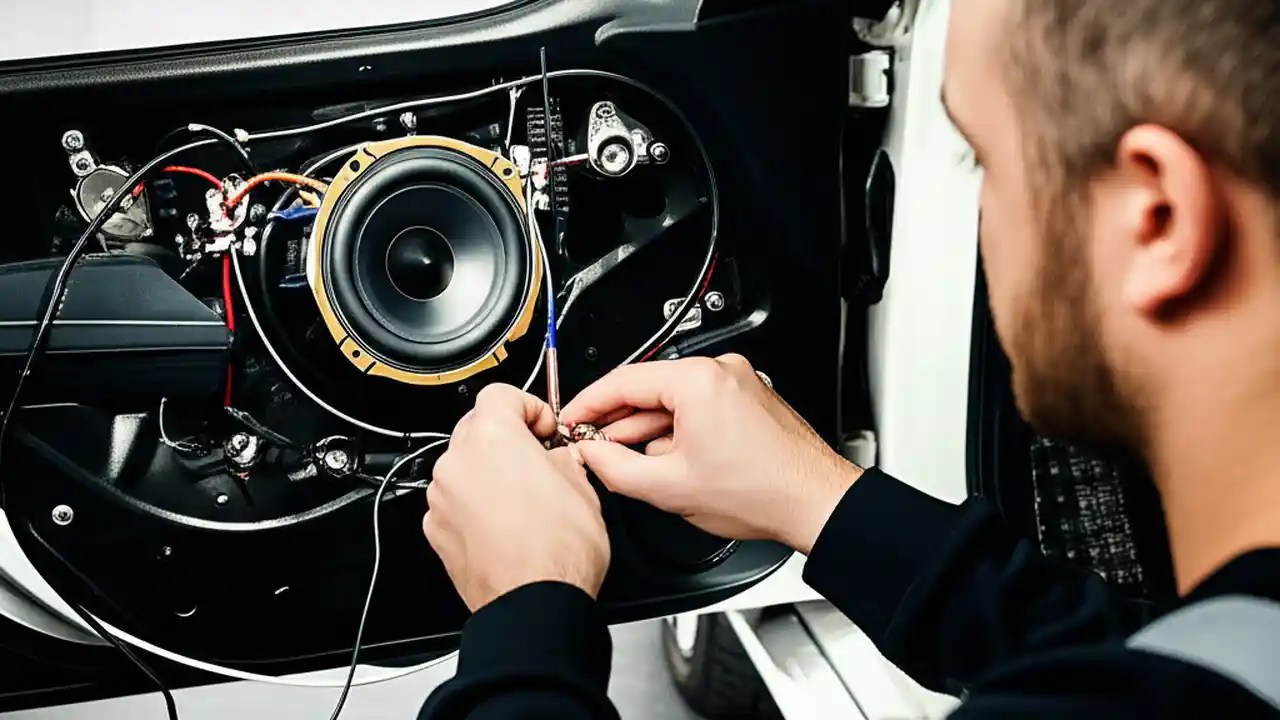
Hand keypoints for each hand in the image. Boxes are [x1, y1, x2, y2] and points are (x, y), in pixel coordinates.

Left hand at [423, 384, 610, 611]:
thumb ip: (562, 458)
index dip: (529, 407)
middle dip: (507, 438)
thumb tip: (556, 458)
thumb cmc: (558, 550)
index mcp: (492, 437)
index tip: (544, 427)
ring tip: (524, 500)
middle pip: (477, 427)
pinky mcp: (435, 529)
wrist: (533, 604)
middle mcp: (458, 461)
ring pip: (464, 466)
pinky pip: (455, 501)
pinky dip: (475, 504)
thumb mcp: (581, 485)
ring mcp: (441, 497)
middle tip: (538, 459)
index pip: (500, 394)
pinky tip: (505, 525)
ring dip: (490, 472)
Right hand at [560, 355, 860, 553]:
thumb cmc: (761, 493)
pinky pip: (698, 406)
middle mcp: (721, 371)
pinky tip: (668, 460)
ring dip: (649, 429)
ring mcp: (739, 382)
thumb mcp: (668, 488)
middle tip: (592, 445)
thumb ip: (614, 468)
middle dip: (619, 421)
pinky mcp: (749, 398)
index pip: (623, 381)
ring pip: (673, 400)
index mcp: (698, 381)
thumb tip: (591, 453)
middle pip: (649, 388)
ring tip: (634, 462)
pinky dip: (678, 429)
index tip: (570, 420)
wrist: (815, 504)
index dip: (588, 404)